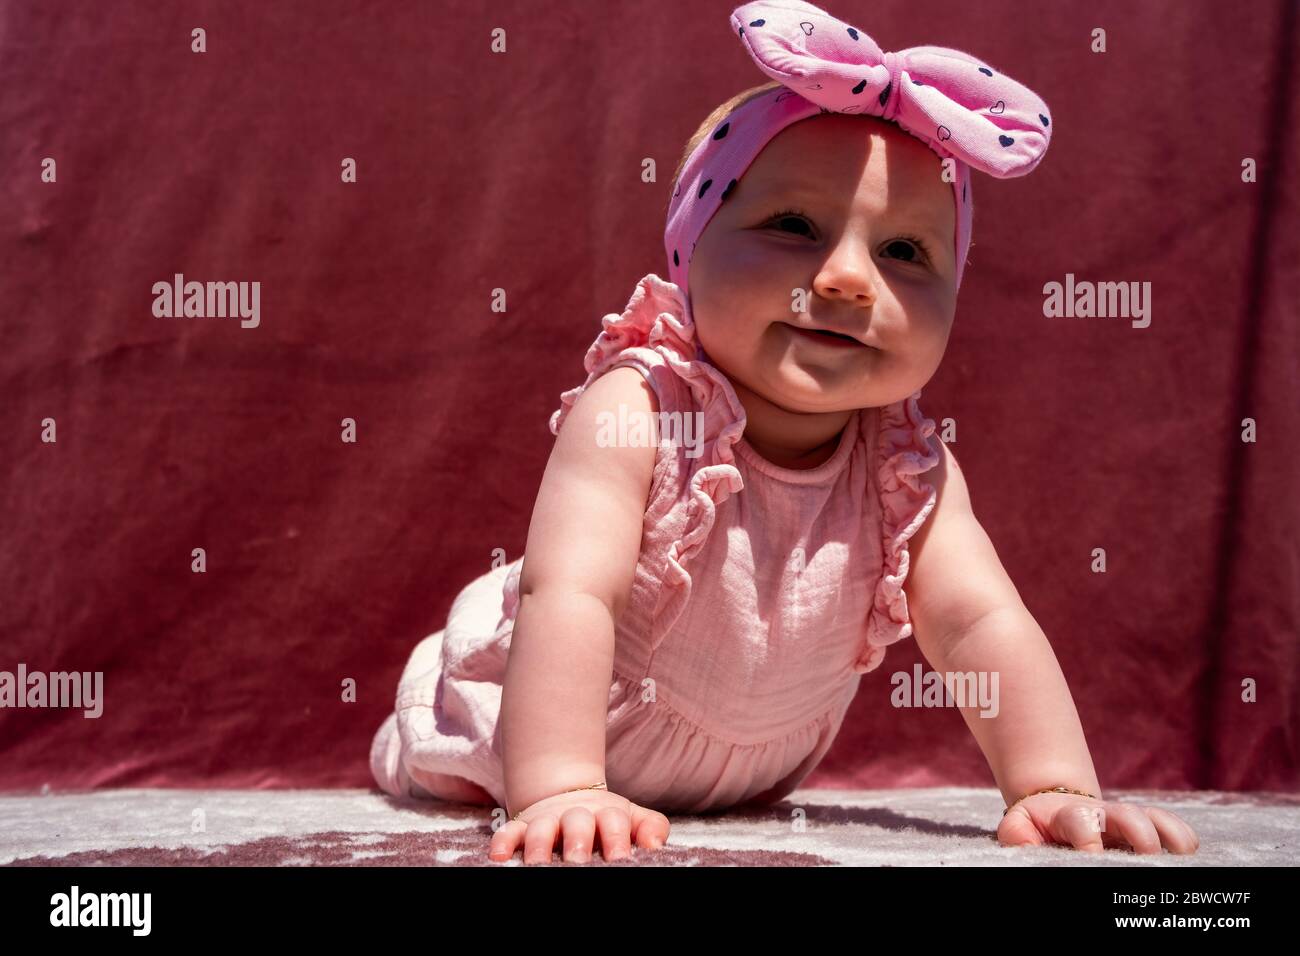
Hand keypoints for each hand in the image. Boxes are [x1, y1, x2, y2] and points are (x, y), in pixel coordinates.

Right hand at [488, 788, 670, 863]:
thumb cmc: (605, 820)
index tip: (620, 859)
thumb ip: (649, 827)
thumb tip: (655, 845)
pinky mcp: (522, 826)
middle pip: (577, 823)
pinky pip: (509, 831)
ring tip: (538, 864)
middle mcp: (575, 815)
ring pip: (540, 829)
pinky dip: (502, 842)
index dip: (617, 839)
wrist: (569, 795)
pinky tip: (498, 858)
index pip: (614, 822)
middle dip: (577, 842)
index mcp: (606, 814)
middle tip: (579, 862)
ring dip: (539, 845)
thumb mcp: (631, 819)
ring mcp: (547, 820)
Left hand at [997, 792, 1199, 853]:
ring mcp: (1130, 819)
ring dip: (1171, 837)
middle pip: (1131, 816)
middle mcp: (1106, 815)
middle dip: (1141, 837)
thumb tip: (1026, 844)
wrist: (1057, 805)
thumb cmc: (1038, 824)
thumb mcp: (1019, 824)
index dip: (1090, 840)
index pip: (1083, 823)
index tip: (1092, 857)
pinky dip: (1185, 839)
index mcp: (1071, 815)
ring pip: (1159, 819)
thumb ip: (1017, 833)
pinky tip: (1185, 857)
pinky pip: (1176, 828)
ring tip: (1177, 859)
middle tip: (1144, 860)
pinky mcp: (1148, 827)